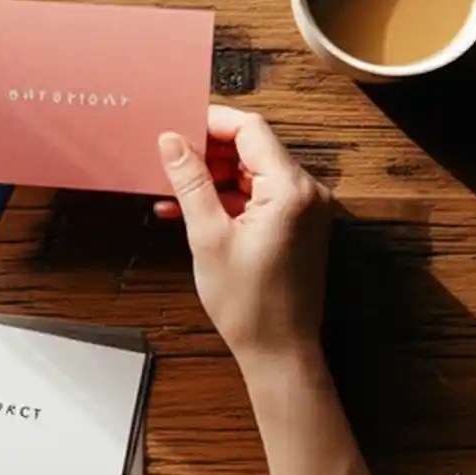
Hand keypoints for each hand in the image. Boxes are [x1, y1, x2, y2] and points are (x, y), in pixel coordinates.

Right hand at [156, 106, 332, 368]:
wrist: (280, 351)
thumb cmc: (250, 304)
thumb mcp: (208, 237)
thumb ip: (191, 182)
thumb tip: (171, 141)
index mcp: (290, 190)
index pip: (250, 129)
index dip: (211, 123)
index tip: (177, 127)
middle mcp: (307, 192)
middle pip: (253, 148)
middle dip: (208, 152)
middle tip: (168, 162)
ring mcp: (306, 209)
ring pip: (253, 171)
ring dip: (214, 178)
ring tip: (173, 193)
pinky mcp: (299, 224)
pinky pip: (260, 195)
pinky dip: (229, 198)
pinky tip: (193, 211)